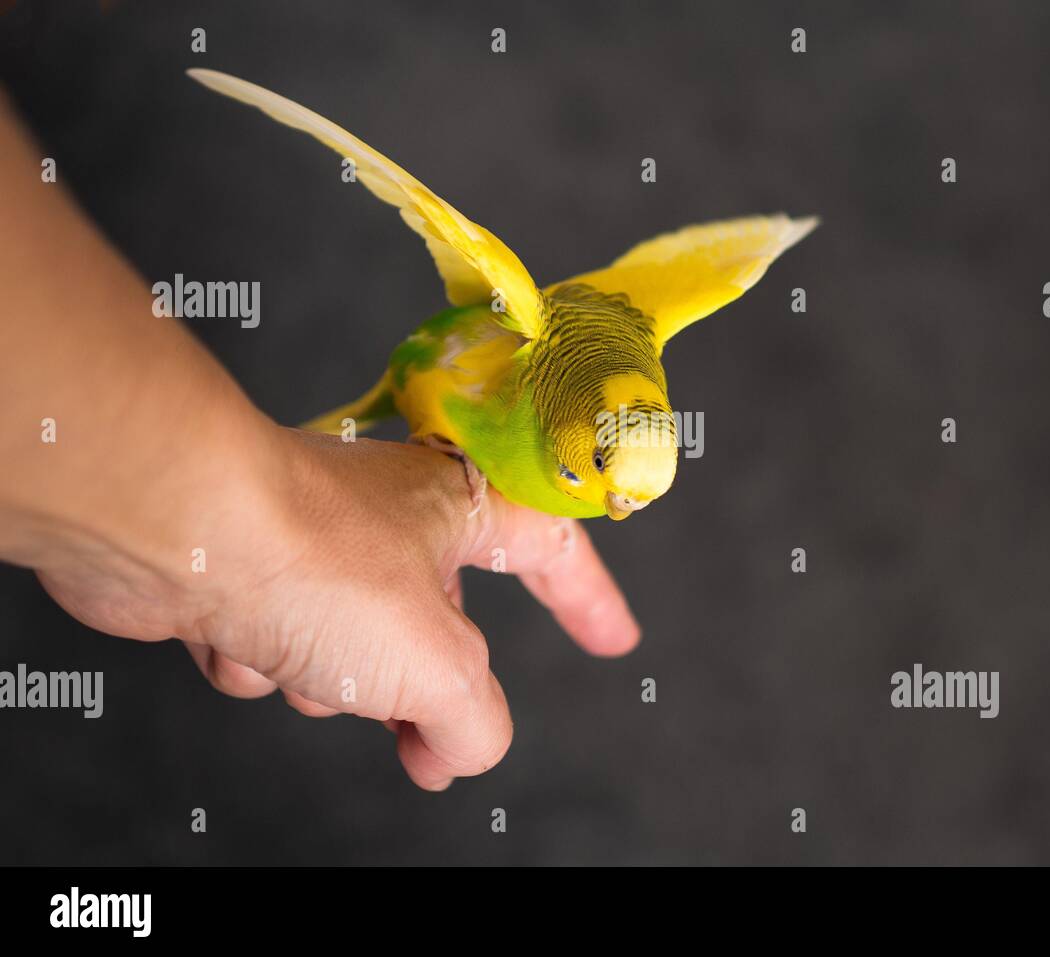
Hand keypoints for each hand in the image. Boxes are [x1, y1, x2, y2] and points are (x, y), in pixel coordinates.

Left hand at [33, 426, 640, 789]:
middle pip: (439, 630)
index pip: (552, 550)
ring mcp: (313, 545)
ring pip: (350, 651)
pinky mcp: (244, 572)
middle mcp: (389, 519)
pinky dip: (261, 662)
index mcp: (459, 507)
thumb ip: (476, 720)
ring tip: (307, 662)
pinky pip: (277, 649)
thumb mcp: (437, 664)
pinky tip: (241, 640)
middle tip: (426, 749)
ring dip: (331, 682)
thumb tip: (465, 746)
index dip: (589, 599)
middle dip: (420, 695)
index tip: (611, 639)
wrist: (169, 525)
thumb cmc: (311, 558)